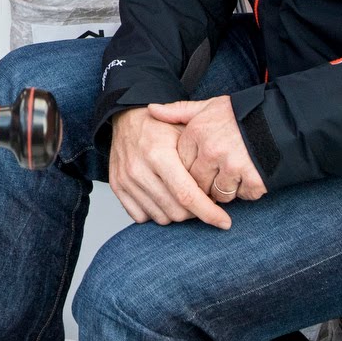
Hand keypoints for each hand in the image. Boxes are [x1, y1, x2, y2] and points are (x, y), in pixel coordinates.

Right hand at [108, 106, 231, 228]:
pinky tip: (164, 199)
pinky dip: (156, 213)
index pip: (186, 195)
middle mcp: (138, 169)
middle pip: (175, 211)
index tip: (224, 222)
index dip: (209, 212)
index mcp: (158, 154)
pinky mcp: (116, 187)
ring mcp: (125, 180)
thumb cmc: (161, 126)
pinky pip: (141, 217)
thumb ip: (201, 160)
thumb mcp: (186, 132)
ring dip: (177, 214)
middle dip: (195, 213)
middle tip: (203, 200)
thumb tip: (219, 190)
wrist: (127, 118)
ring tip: (183, 197)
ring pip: (160, 217)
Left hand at [146, 96, 266, 203]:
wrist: (282, 117)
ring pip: (218, 194)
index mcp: (198, 133)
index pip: (181, 165)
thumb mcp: (208, 106)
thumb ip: (178, 111)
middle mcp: (212, 151)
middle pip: (196, 183)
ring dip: (225, 190)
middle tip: (216, 178)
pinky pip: (242, 195)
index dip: (189, 170)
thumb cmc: (241, 113)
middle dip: (204, 185)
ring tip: (233, 176)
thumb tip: (151, 110)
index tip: (198, 168)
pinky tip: (250, 178)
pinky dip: (246, 191)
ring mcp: (233, 166)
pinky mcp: (254, 178)